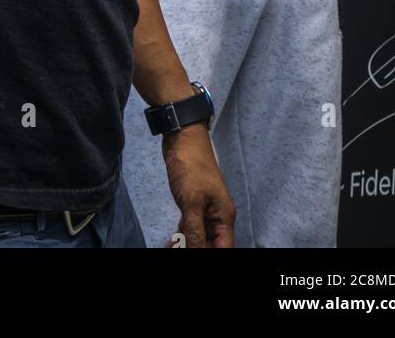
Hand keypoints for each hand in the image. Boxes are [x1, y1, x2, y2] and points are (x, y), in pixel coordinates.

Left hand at [162, 125, 235, 247]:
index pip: (224, 247)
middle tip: (176, 249)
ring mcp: (205, 209)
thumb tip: (195, 251)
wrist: (183, 138)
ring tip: (171, 246)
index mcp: (223, 216)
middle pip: (211, 243)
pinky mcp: (193, 202)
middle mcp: (217, 215)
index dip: (211, 253)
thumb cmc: (191, 167)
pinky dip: (183, 233)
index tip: (194, 254)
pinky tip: (172, 240)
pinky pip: (191, 225)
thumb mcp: (192, 203)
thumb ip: (195, 232)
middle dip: (196, 248)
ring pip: (199, 235)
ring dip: (187, 243)